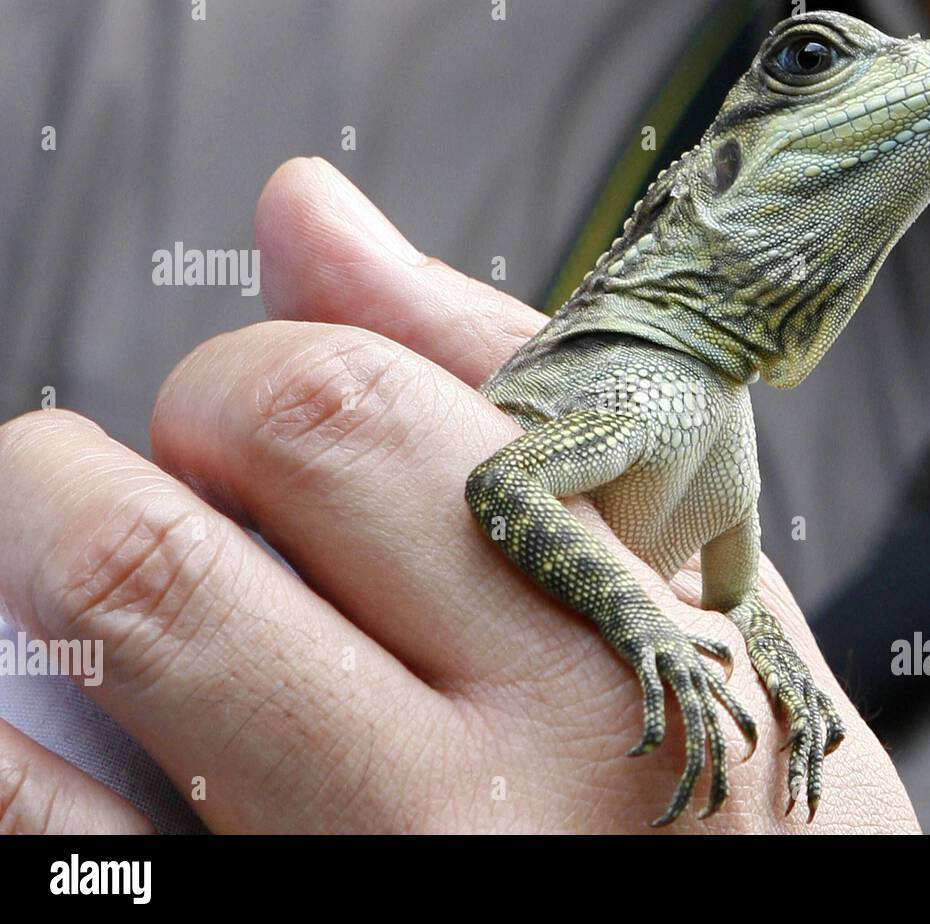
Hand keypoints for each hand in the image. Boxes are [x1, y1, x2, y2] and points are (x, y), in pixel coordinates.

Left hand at [0, 157, 918, 832]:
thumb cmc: (725, 765)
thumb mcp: (668, 564)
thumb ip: (485, 374)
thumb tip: (307, 206)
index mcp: (594, 636)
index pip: (331, 414)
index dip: (252, 376)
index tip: (265, 416)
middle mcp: (473, 784)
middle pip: (162, 544)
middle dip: (99, 469)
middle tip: (168, 495)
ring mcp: (358, 883)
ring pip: (90, 680)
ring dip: (42, 567)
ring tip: (101, 575)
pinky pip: (64, 845)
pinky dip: (17, 740)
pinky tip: (55, 702)